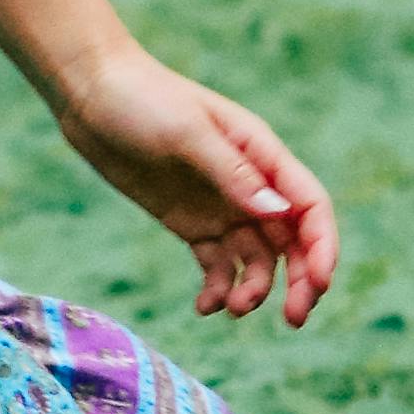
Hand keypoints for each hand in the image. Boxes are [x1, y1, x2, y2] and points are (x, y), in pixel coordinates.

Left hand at [49, 45, 337, 329]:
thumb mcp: (188, 133)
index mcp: (261, 153)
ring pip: (257, 259)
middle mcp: (249, 184)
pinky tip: (204, 306)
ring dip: (255, 289)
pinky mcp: (190, 223)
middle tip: (293, 319)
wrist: (91, 94)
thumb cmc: (142, 99)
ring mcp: (220, 206)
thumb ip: (234, 173)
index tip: (319, 284)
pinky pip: (217, 264)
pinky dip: (218, 289)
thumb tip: (280, 213)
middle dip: (300, 281)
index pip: (310, 206)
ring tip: (232, 308)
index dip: (323, 246)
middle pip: (293, 241)